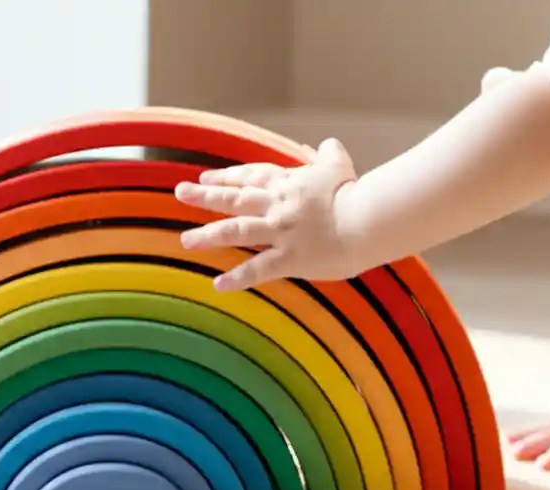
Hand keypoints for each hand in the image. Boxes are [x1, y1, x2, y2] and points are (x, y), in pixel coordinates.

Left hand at [174, 139, 369, 291]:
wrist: (370, 219)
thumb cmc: (356, 194)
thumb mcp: (340, 166)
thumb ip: (328, 155)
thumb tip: (326, 143)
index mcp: (288, 184)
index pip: (250, 177)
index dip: (226, 177)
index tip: (205, 177)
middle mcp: (278, 205)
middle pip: (235, 198)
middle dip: (205, 196)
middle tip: (180, 193)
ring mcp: (281, 232)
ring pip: (237, 231)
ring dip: (209, 235)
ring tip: (186, 240)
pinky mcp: (290, 258)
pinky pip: (257, 269)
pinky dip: (237, 278)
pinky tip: (217, 285)